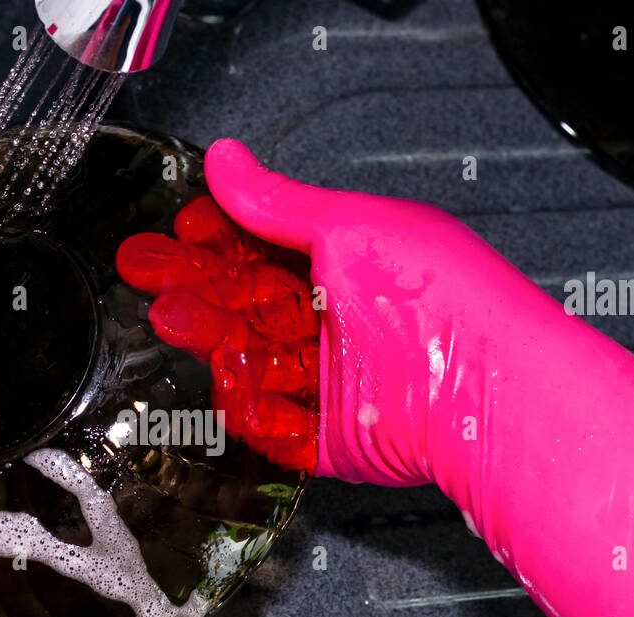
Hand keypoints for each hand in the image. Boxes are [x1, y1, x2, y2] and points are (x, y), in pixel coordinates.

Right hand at [198, 138, 570, 489]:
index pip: (268, 247)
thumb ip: (278, 202)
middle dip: (196, 285)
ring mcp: (334, 382)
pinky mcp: (329, 439)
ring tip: (174, 318)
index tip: (182, 230)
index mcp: (353, 263)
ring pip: (252, 359)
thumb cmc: (443, 302)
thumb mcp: (351, 226)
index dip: (221, 236)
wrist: (484, 395)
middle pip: (250, 303)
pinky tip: (228, 377)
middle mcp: (343, 321)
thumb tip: (226, 161)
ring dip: (211, 337)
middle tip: (149, 272)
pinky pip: (272, 423)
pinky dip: (247, 402)